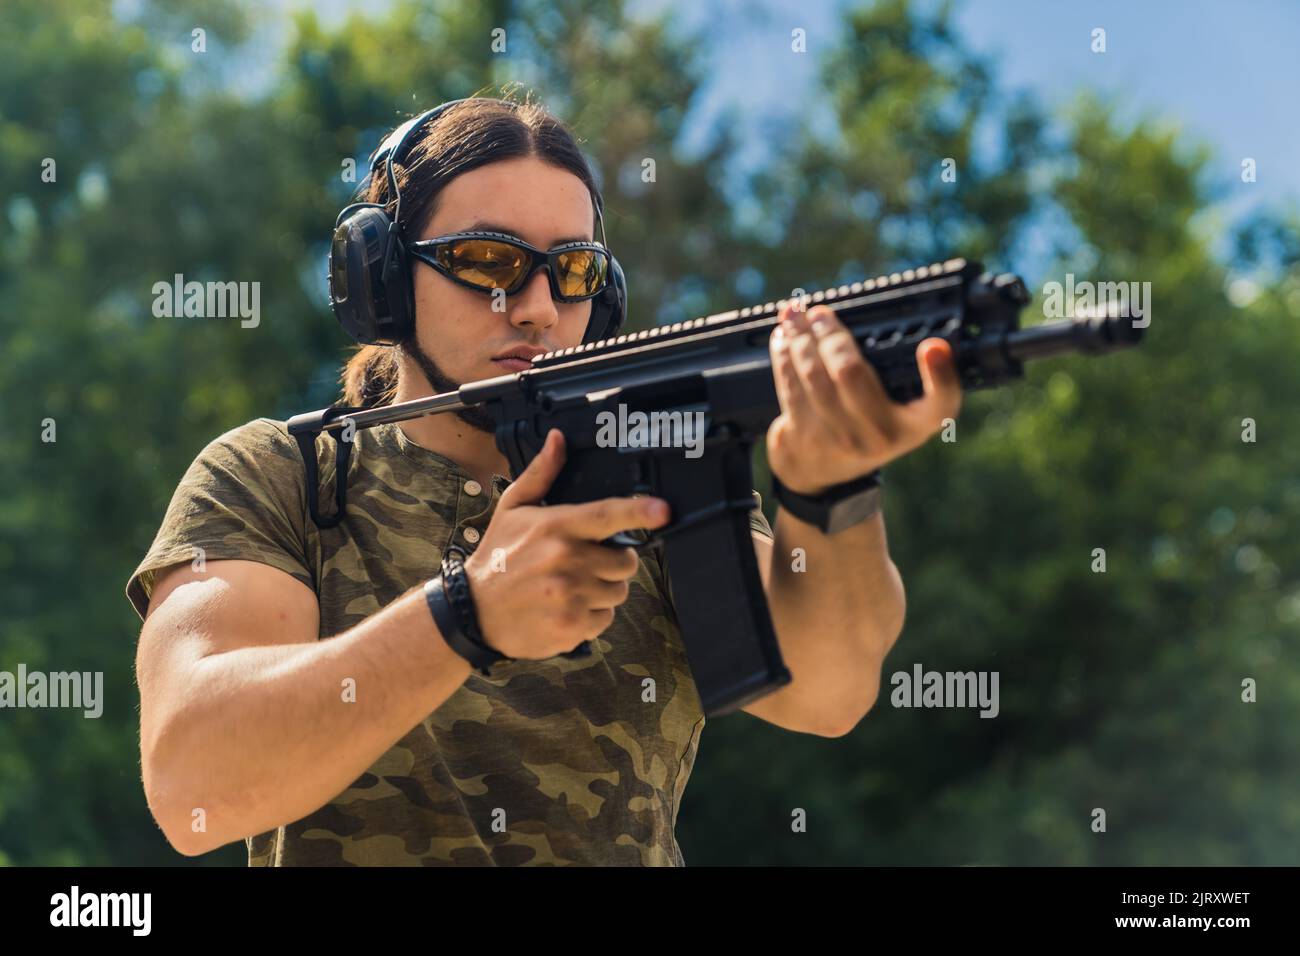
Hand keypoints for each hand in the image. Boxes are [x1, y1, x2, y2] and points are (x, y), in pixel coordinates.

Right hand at [461, 429, 670, 659]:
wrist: (473, 612)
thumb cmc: (496, 556)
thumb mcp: (512, 509)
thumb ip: (542, 474)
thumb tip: (558, 439)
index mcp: (555, 527)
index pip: (607, 515)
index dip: (639, 512)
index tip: (663, 511)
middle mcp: (565, 560)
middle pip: (625, 561)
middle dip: (614, 562)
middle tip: (586, 563)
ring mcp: (570, 595)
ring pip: (618, 591)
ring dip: (603, 590)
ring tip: (571, 586)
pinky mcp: (572, 625)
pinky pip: (605, 618)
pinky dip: (592, 616)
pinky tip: (566, 607)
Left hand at [766, 303, 962, 495]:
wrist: (823, 475)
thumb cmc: (865, 426)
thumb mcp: (896, 413)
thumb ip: (894, 374)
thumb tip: (862, 323)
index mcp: (915, 425)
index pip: (941, 405)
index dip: (942, 377)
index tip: (933, 346)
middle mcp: (880, 435)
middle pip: (851, 374)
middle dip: (832, 336)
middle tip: (821, 313)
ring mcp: (839, 438)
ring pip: (813, 377)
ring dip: (800, 340)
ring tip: (793, 316)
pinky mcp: (804, 436)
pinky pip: (790, 387)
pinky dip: (784, 357)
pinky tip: (782, 339)